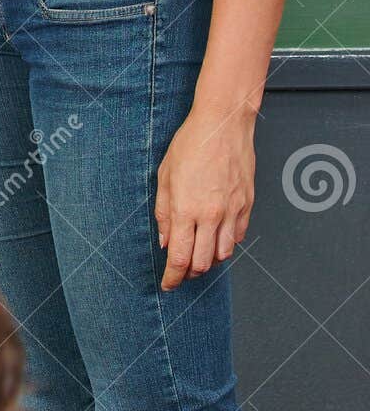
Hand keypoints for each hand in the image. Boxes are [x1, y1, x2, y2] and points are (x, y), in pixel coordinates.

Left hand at [154, 106, 254, 289]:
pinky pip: (237, 237)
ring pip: (223, 254)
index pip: (179, 257)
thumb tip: (164, 240)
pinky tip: (215, 239)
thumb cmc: (190, 145)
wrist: (222, 126)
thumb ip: (163, 211)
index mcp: (186, 209)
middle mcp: (210, 215)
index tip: (167, 284)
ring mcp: (232, 212)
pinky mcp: (246, 206)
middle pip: (202, 262)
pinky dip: (225, 245)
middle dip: (188, 273)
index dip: (172, 277)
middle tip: (180, 272)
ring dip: (208, 261)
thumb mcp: (164, 176)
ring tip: (196, 256)